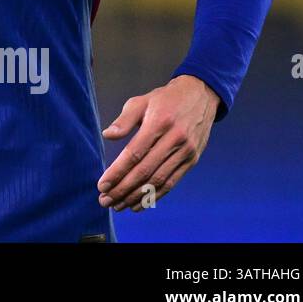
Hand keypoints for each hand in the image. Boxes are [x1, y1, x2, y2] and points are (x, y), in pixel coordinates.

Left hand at [97, 75, 219, 212]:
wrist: (200, 95)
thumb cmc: (164, 99)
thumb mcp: (141, 101)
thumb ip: (124, 120)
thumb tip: (108, 136)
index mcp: (159, 123)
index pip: (134, 154)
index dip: (117, 172)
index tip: (102, 185)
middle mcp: (174, 139)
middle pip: (145, 171)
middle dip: (123, 189)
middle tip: (105, 201)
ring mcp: (185, 152)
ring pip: (158, 180)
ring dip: (136, 196)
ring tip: (118, 206)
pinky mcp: (192, 160)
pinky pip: (172, 182)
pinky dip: (155, 196)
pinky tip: (139, 203)